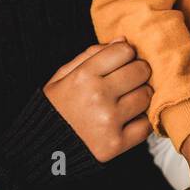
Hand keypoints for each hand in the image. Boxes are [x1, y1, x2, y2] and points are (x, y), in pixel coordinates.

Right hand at [44, 39, 153, 161]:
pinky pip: (146, 125)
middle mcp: (98, 96)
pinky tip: (128, 119)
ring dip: (141, 95)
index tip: (121, 62)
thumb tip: (123, 40)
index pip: (125, 51)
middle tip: (129, 80)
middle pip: (140, 71)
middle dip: (138, 72)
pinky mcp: (117, 143)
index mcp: (83, 76)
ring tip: (127, 100)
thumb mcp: (62, 76)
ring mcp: (109, 120)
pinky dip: (141, 121)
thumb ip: (91, 55)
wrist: (43, 149)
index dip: (126, 54)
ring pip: (146, 96)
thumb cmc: (56, 107)